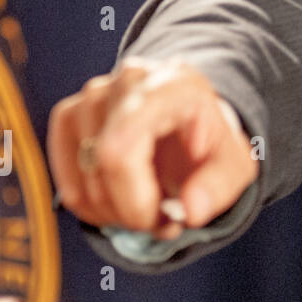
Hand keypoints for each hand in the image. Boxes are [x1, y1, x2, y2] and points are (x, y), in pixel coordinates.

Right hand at [47, 57, 258, 240]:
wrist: (192, 118)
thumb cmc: (211, 141)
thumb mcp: (235, 165)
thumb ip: (219, 187)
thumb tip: (189, 211)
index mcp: (172, 86)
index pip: (121, 148)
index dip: (133, 198)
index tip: (161, 220)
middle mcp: (126, 82)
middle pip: (101, 166)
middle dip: (131, 212)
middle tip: (162, 219)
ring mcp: (92, 96)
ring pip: (82, 182)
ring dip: (114, 214)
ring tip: (148, 206)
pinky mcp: (70, 115)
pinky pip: (65, 181)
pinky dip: (92, 207)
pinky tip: (121, 201)